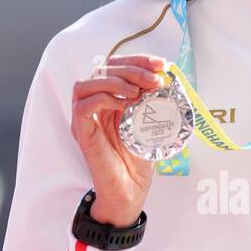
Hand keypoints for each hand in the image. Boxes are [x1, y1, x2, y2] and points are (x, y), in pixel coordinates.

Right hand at [71, 54, 167, 226]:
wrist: (130, 190)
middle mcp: (93, 105)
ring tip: (139, 92)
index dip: (138, 60)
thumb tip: (169, 78)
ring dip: (115, 81)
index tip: (162, 65)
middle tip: (155, 80)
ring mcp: (85, 119)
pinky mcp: (81, 133)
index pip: (116, 66)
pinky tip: (124, 105)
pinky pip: (83, 107)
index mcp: (109, 98)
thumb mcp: (152, 124)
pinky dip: (104, 99)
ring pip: (86, 84)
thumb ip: (155, 101)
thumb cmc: (138, 160)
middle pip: (102, 70)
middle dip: (132, 69)